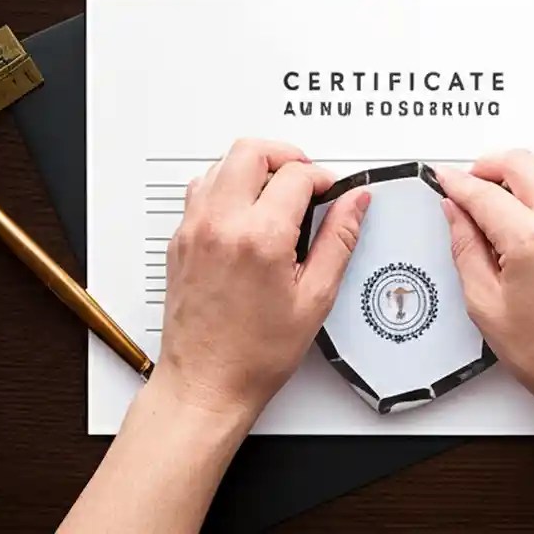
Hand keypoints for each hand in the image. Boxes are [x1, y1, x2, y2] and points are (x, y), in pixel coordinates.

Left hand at [155, 139, 369, 419]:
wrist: (205, 384)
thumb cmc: (254, 354)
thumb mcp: (315, 297)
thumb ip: (339, 240)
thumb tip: (354, 203)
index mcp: (259, 237)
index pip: (296, 174)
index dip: (322, 177)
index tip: (332, 192)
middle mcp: (220, 225)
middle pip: (251, 150)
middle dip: (285, 155)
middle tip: (305, 178)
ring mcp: (194, 229)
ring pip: (221, 163)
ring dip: (253, 168)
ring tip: (276, 194)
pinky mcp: (179, 240)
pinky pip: (201, 190)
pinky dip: (226, 187)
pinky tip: (246, 212)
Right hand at [435, 151, 533, 418]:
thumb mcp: (486, 305)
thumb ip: (465, 248)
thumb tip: (455, 214)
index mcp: (532, 241)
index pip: (483, 192)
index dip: (456, 183)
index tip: (445, 180)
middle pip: (521, 162)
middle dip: (488, 166)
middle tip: (470, 185)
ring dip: (518, 177)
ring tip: (497, 204)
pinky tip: (529, 220)